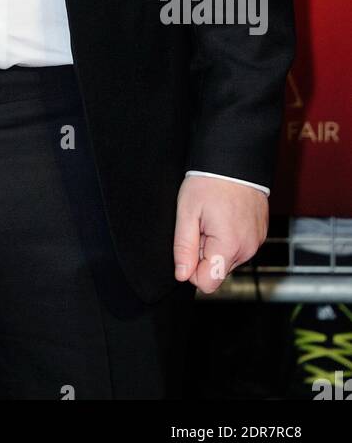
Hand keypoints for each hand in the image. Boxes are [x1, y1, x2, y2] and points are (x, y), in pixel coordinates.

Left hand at [173, 175, 268, 293]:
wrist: (235, 159)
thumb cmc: (209, 181)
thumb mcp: (187, 212)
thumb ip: (184, 247)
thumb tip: (182, 275)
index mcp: (229, 245)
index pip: (208, 283)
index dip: (192, 269)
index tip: (189, 244)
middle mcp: (247, 248)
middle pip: (217, 271)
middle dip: (204, 252)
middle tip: (201, 224)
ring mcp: (256, 241)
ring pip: (228, 259)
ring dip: (215, 245)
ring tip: (213, 217)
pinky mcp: (260, 234)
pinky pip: (239, 247)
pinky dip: (228, 237)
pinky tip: (224, 216)